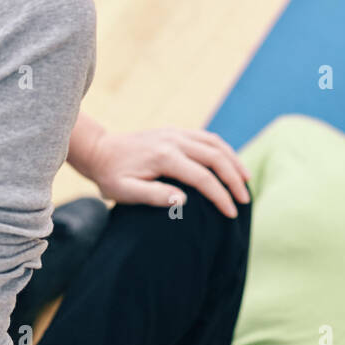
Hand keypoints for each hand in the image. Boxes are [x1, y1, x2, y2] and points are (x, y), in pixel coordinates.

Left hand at [83, 127, 250, 217]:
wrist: (99, 151)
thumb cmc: (111, 177)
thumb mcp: (125, 192)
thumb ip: (153, 195)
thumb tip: (183, 200)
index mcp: (164, 157)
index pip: (203, 177)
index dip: (220, 195)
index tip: (231, 212)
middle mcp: (174, 140)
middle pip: (215, 157)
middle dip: (234, 179)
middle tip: (245, 200)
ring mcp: (175, 133)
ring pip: (215, 143)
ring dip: (233, 160)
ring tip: (246, 180)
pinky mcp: (175, 131)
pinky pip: (206, 137)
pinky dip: (222, 149)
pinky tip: (229, 162)